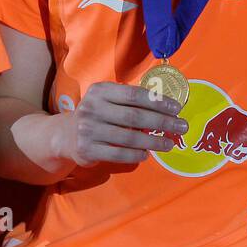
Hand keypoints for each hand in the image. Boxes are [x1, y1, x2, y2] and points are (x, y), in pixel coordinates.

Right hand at [58, 81, 188, 166]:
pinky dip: (135, 155)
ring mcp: (88, 130)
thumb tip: (166, 107)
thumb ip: (129, 100)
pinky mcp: (87, 150)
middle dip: (162, 122)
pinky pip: (118, 154)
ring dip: (153, 141)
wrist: (65, 135)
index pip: (133, 95)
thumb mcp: (106, 100)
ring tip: (169, 144)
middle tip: (181, 127)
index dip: (157, 101)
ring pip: (129, 138)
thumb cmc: (96, 115)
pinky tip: (147, 154)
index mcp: (100, 91)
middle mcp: (92, 108)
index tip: (177, 108)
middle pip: (134, 117)